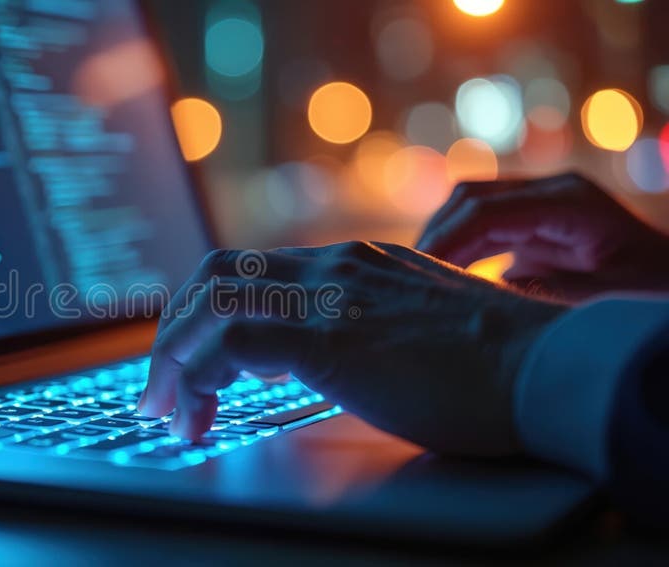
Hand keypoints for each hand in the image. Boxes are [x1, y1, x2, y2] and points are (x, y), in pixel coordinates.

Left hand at [138, 242, 567, 455]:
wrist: (544, 366)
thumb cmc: (491, 363)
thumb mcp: (412, 325)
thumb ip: (366, 324)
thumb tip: (333, 356)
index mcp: (348, 262)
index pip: (247, 267)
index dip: (203, 313)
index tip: (190, 362)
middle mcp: (330, 266)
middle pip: (214, 275)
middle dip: (174, 332)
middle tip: (163, 389)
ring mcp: (329, 297)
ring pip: (211, 304)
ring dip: (174, 360)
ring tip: (168, 413)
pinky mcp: (332, 337)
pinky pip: (233, 339)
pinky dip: (198, 374)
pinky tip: (197, 415)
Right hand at [416, 172, 668, 299]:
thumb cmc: (653, 288)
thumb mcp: (607, 298)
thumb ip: (550, 292)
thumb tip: (490, 288)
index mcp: (571, 203)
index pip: (488, 211)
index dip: (448, 240)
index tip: (421, 271)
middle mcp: (552, 191)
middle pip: (471, 196)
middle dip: (436, 234)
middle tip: (409, 273)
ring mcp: (542, 202)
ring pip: (470, 205)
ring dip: (443, 237)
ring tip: (420, 274)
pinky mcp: (535, 221)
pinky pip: (484, 225)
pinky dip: (461, 246)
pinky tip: (447, 275)